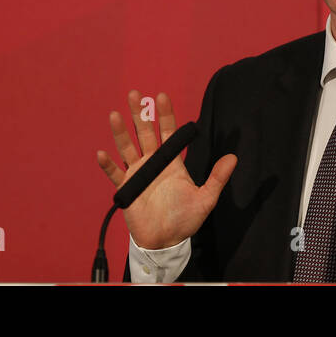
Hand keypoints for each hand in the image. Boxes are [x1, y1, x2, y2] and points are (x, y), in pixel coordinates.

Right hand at [95, 89, 237, 249]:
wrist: (165, 241)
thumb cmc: (185, 220)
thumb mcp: (205, 199)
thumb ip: (217, 178)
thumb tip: (233, 158)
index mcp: (172, 163)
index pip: (168, 132)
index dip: (165, 115)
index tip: (162, 96)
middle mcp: (153, 163)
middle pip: (145, 133)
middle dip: (140, 114)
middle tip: (135, 94)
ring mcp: (138, 174)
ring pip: (127, 148)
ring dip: (121, 132)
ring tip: (114, 115)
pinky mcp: (126, 188)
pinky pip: (115, 174)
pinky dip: (108, 164)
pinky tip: (102, 153)